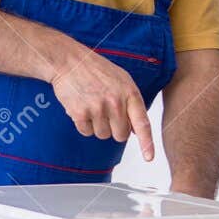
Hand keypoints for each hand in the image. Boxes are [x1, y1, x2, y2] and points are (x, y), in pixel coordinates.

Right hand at [46, 38, 154, 160]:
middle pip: (121, 135)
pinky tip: (82, 107)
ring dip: (98, 126)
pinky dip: (84, 125)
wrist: (69, 61)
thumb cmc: (97, 70)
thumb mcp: (122, 81)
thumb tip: (137, 130)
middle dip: (115, 129)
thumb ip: (132, 103)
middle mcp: (115, 102)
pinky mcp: (80, 113)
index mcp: (130, 93)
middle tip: (106, 114)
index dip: (147, 143)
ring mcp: (97, 108)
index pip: (142, 123)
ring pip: (103, 135)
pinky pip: (86, 132)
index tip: (149, 157)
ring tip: (93, 106)